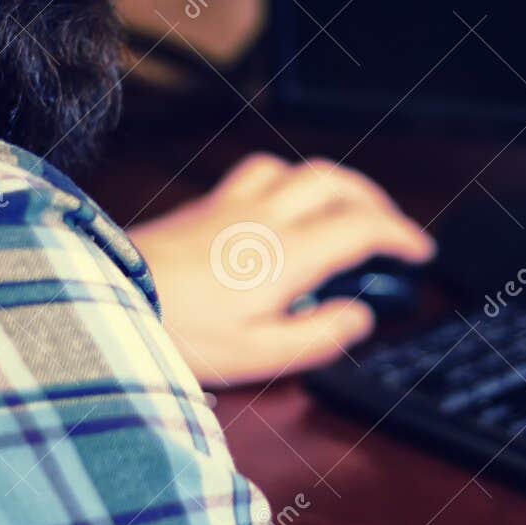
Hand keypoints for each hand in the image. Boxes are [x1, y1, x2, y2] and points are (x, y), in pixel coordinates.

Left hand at [128, 153, 435, 387]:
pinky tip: (282, 202)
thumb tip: (358, 317)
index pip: (362, 227)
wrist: (106, 300)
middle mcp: (263, 218)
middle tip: (391, 228)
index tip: (419, 252)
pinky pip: (259, 171)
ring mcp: (229, 205)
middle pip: (337, 182)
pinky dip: (288, 180)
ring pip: (297, 169)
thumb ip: (317, 335)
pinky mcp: (201, 206)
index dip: (401, 235)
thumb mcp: (258, 355)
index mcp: (286, 255)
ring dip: (333, 183)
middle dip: (375, 199)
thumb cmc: (175, 332)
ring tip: (344, 209)